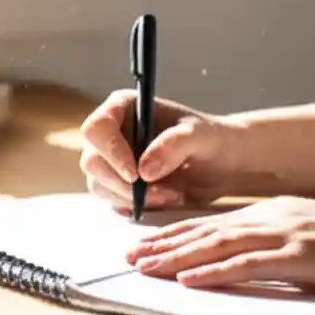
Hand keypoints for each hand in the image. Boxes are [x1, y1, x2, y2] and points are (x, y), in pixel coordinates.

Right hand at [78, 90, 239, 211]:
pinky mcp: (119, 184)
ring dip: (134, 198)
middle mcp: (113, 133)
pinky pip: (114, 201)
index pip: (97, 128)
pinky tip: (166, 199)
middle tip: (160, 192)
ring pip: (100, 185)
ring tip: (172, 195)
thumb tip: (143, 170)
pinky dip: (138, 206)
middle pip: (92, 162)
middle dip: (124, 183)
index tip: (135, 174)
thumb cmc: (210, 139)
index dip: (110, 151)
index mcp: (124, 108)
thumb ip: (173, 145)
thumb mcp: (199, 136)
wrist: (222, 163)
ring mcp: (113, 160)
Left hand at [126, 196, 314, 288]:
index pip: (213, 223)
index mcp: (275, 212)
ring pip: (217, 246)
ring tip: (144, 269)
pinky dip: (215, 272)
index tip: (145, 245)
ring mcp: (286, 235)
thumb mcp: (313, 234)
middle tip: (127, 258)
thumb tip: (245, 257)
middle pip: (206, 232)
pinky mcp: (300, 257)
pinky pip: (248, 265)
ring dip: (176, 259)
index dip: (176, 235)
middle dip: (163, 246)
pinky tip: (190, 281)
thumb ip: (278, 243)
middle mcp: (273, 217)